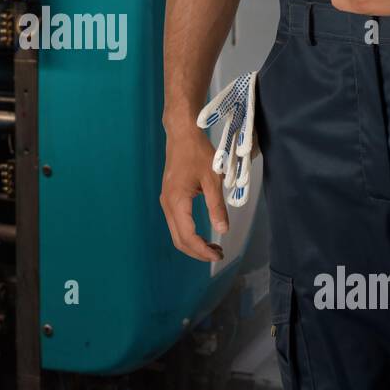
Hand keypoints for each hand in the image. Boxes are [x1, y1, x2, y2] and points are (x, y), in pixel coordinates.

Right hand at [159, 124, 226, 261]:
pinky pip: (176, 223)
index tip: (218, 255)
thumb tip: (222, 230)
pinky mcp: (169, 197)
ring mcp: (166, 201)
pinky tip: (203, 233)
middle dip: (198, 252)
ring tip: (213, 247)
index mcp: (177, 202)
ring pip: (176, 233)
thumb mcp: (212, 179)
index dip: (202, 250)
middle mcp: (167, 205)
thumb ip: (217, 206)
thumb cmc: (198, 153)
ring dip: (194, 243)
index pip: (187, 236)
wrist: (182, 134)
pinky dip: (189, 233)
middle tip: (218, 254)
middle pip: (179, 240)